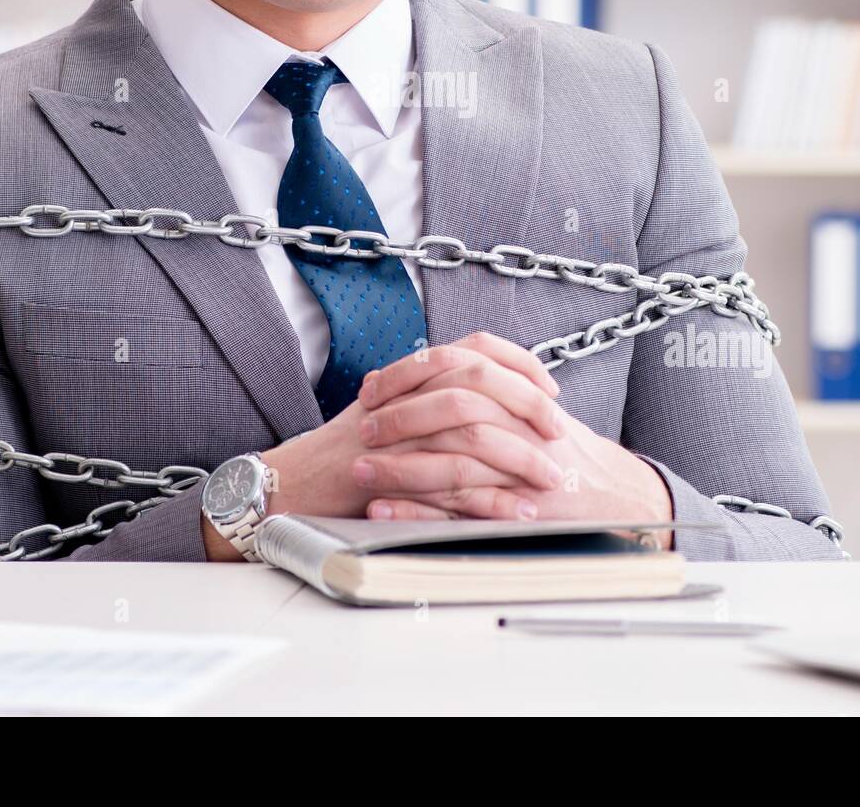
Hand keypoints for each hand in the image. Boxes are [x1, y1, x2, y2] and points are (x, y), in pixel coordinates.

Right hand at [205, 333, 568, 560]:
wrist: (301, 480)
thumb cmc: (351, 447)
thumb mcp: (397, 404)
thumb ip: (437, 391)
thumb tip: (496, 390)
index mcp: (413, 373)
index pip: (476, 348)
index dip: (519, 363)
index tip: (549, 386)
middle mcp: (406, 394)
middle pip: (481, 384)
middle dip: (529, 407)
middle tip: (559, 431)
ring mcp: (398, 434)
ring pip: (473, 436)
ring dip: (519, 459)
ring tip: (551, 479)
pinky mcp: (393, 478)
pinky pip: (452, 488)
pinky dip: (492, 502)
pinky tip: (519, 512)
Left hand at [355, 333, 674, 545]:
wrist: (610, 490)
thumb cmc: (558, 446)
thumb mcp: (524, 401)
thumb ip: (484, 383)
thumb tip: (419, 370)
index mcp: (516, 389)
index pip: (457, 365)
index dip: (409, 373)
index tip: (373, 388)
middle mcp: (521, 422)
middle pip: (454, 407)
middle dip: (400, 417)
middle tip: (363, 428)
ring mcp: (520, 467)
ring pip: (454, 460)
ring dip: (400, 467)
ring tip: (361, 473)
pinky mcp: (517, 509)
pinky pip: (461, 511)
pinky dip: (417, 510)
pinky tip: (384, 509)